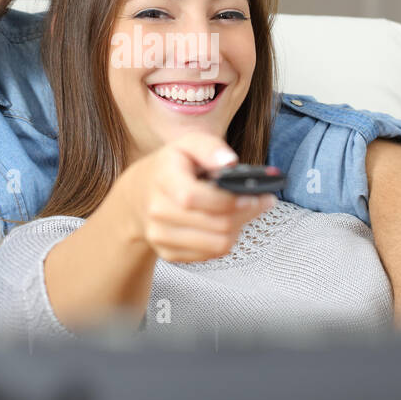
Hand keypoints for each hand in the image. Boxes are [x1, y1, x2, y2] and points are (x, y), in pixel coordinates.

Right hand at [120, 132, 276, 263]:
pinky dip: (226, 240)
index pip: (195, 198)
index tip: (253, 195)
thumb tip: (230, 162)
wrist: (138, 196)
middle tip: (263, 201)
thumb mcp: (187, 145)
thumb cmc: (170, 167)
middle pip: (216, 224)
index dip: (229, 200)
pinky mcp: (168, 254)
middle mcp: (158, 212)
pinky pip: (211, 255)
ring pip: (218, 244)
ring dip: (240, 227)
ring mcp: (161, 236)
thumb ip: (209, 147)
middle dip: (247, 213)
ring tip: (245, 211)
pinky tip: (227, 223)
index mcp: (163, 180)